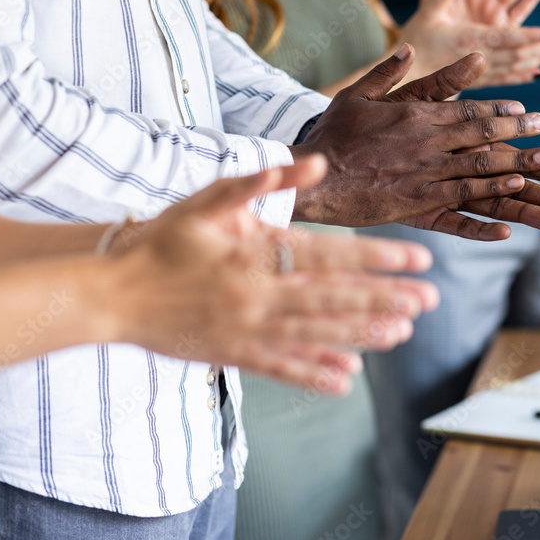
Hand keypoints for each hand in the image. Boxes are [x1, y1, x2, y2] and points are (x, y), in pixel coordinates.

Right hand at [103, 155, 439, 393]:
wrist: (112, 290)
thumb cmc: (163, 239)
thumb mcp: (209, 200)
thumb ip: (260, 181)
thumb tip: (314, 162)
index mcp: (256, 250)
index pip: (330, 253)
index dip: (378, 257)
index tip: (418, 259)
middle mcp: (258, 291)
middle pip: (334, 296)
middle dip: (385, 298)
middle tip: (428, 301)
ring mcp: (247, 327)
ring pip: (316, 332)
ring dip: (361, 333)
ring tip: (400, 333)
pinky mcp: (233, 353)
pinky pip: (281, 366)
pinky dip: (314, 372)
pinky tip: (345, 377)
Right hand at [291, 45, 539, 239]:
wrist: (313, 177)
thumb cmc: (330, 137)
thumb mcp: (356, 95)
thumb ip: (387, 73)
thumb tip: (409, 48)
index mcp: (414, 114)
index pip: (467, 107)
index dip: (498, 107)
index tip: (523, 107)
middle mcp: (427, 140)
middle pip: (482, 132)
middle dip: (517, 129)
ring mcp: (426, 171)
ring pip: (482, 164)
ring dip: (517, 161)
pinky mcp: (419, 200)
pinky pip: (464, 196)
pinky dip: (492, 191)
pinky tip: (514, 190)